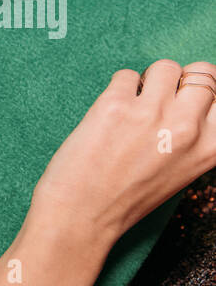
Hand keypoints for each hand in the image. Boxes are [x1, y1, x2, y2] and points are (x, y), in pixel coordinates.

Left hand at [29, 59, 215, 244]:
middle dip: (178, 82)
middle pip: (200, 73)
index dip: (203, 93)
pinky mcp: (114, 106)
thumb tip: (194, 98)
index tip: (186, 102)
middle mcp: (188, 127)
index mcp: (212, 146)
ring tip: (132, 108)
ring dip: (148, 82)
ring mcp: (152, 113)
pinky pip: (125, 75)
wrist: (82, 217)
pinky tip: (108, 117)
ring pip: (165, 67)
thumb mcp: (182, 170)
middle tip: (156, 104)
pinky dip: (117, 90)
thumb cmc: (128, 198)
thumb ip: (195, 136)